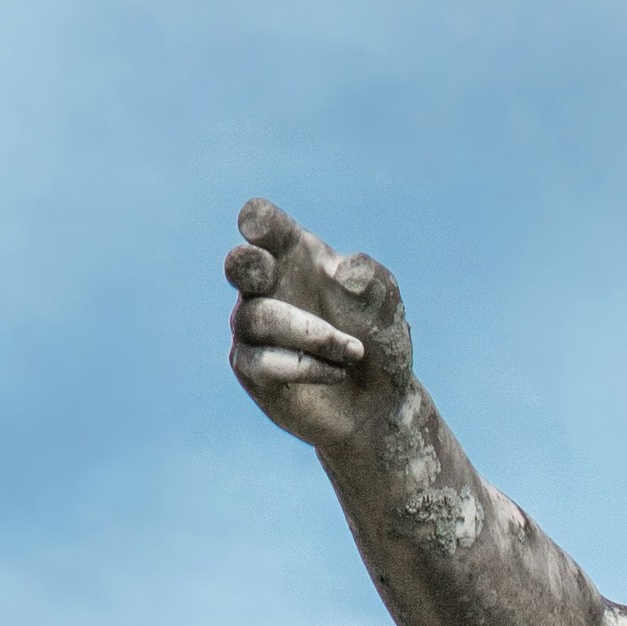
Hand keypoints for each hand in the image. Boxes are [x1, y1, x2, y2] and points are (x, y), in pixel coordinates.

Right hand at [224, 198, 413, 451]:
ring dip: (314, 335)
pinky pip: (264, 362)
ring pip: (260, 318)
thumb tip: (345, 272)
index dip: (258, 220)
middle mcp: (266, 286)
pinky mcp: (250, 368)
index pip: (266, 225)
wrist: (381, 404)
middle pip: (240, 265)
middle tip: (266, 271)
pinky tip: (338, 373)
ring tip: (356, 352)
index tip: (256, 224)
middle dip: (247, 265)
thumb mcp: (386, 307)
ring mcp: (253, 326)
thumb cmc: (379, 341)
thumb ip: (372, 281)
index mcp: (293, 254)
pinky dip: (305, 366)